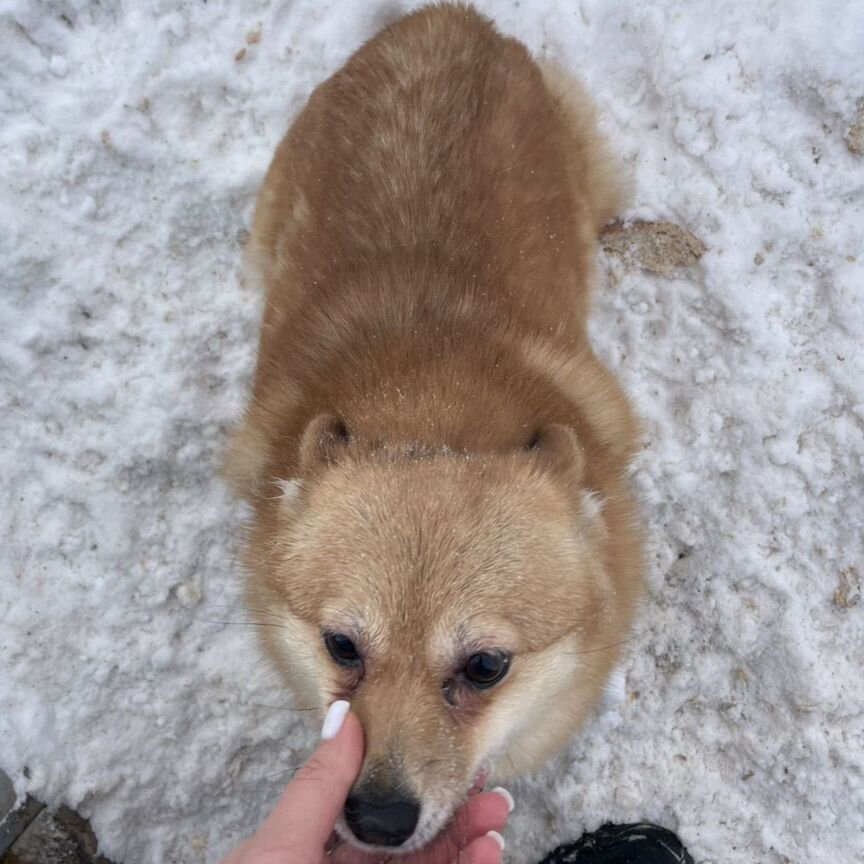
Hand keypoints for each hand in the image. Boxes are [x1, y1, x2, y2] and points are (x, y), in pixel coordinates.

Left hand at [221, 701, 511, 863]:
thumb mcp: (280, 848)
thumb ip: (319, 788)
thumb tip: (345, 715)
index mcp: (310, 854)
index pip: (369, 811)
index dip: (413, 784)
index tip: (451, 761)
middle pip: (408, 843)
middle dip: (452, 817)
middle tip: (492, 794)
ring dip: (466, 847)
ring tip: (496, 824)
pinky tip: (485, 855)